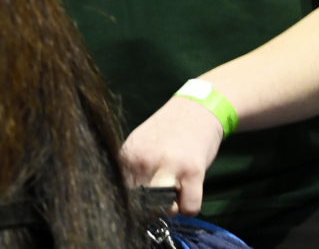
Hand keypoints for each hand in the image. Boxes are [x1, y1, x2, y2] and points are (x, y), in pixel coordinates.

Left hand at [118, 93, 224, 214]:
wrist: (197, 108)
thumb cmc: (168, 131)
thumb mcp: (141, 145)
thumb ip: (132, 170)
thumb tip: (126, 200)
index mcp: (128, 155)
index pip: (121, 193)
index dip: (132, 203)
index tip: (141, 202)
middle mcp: (143, 160)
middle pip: (140, 205)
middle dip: (150, 208)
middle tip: (160, 197)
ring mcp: (168, 165)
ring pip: (163, 209)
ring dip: (171, 208)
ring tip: (176, 191)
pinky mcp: (192, 171)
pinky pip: (189, 207)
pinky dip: (190, 207)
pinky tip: (190, 192)